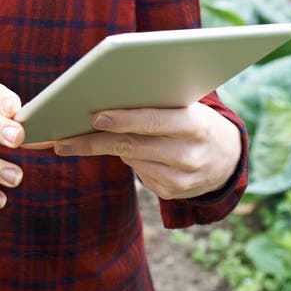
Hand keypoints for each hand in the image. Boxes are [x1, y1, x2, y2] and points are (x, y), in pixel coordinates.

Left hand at [52, 103, 241, 200]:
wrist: (226, 156)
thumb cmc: (193, 118)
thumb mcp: (186, 104)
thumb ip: (157, 101)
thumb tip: (109, 97)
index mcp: (194, 123)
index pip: (153, 120)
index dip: (123, 119)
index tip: (95, 116)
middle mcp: (189, 153)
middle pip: (133, 145)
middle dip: (95, 141)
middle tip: (63, 139)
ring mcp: (182, 178)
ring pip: (131, 160)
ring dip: (103, 148)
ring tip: (74, 139)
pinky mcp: (173, 193)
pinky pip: (140, 174)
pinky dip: (127, 160)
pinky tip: (119, 149)